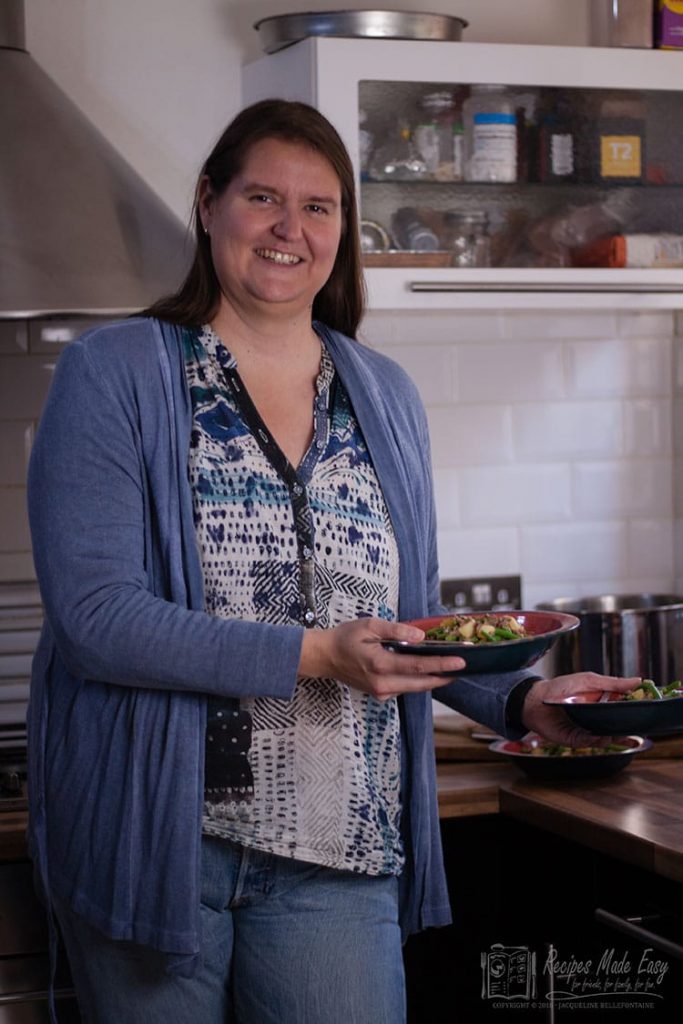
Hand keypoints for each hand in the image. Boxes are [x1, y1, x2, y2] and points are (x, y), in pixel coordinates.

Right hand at [299, 618, 465, 699]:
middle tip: (463, 667)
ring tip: (449, 668)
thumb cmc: (346, 638)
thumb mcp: (370, 626)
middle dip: (445, 676)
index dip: (442, 664)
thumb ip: (396, 631)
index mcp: (380, 665)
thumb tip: (420, 636)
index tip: (461, 661)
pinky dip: (417, 680)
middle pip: (422, 683)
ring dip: (433, 679)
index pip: (419, 666)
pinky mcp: (380, 695)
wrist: (325, 657)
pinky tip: (425, 671)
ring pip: (415, 687)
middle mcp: (382, 684)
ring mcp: (381, 692)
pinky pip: (405, 688)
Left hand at [521, 672, 641, 745]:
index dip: (634, 710)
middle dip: (626, 727)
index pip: (624, 709)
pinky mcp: (577, 740)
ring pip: (607, 737)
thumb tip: (638, 681)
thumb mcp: (589, 680)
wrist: (535, 700)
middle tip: (633, 725)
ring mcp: (588, 730)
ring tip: (616, 731)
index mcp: (602, 703)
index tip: (644, 709)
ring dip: (613, 735)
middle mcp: (597, 719)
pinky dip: (597, 740)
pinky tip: (600, 735)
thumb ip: (612, 683)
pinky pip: (591, 743)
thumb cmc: (560, 687)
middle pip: (618, 726)